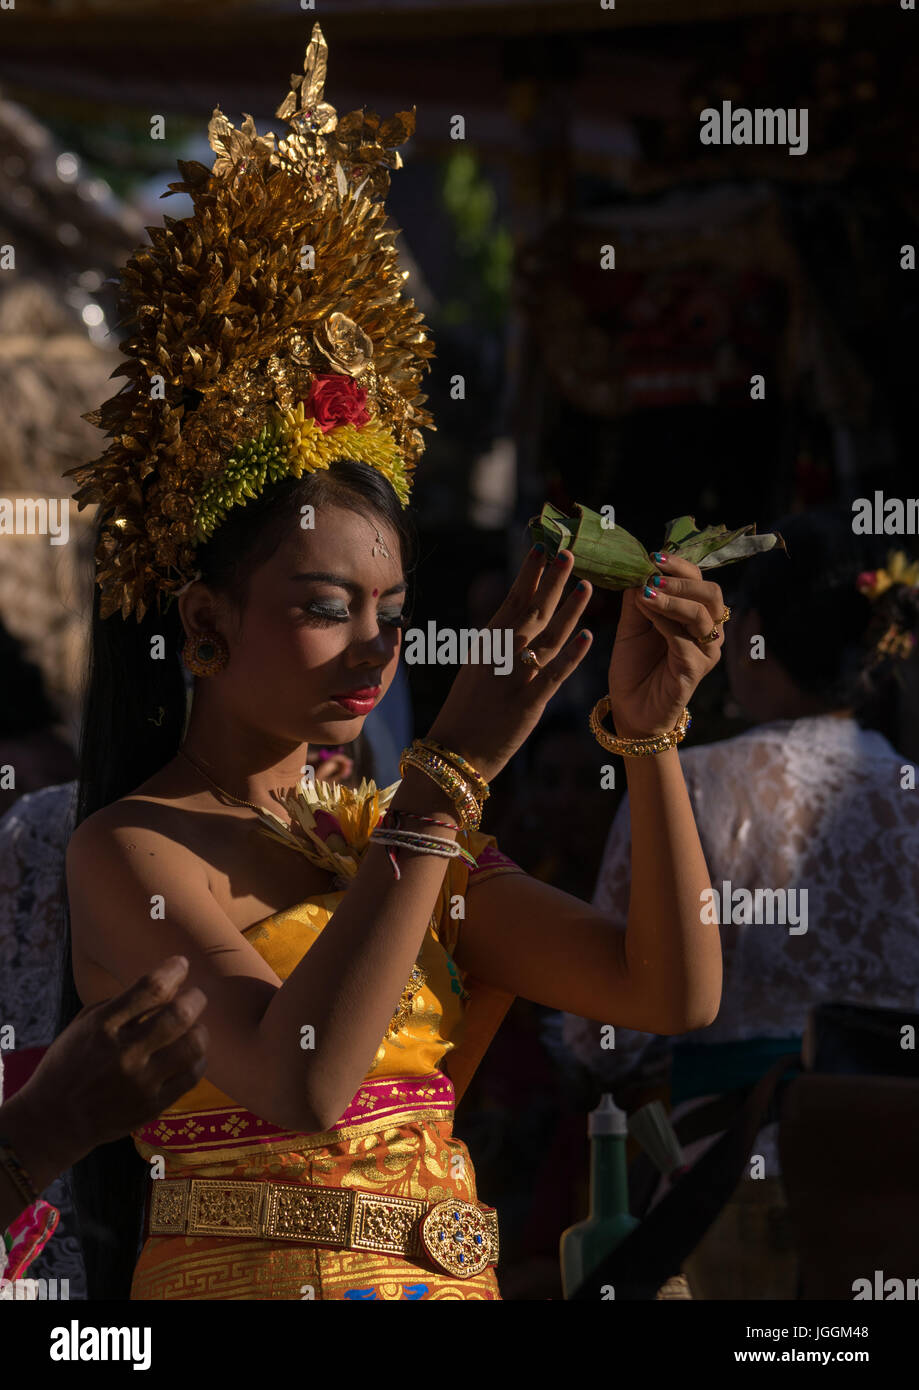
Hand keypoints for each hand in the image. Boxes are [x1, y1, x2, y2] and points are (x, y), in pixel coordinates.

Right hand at [9, 956, 207, 1179]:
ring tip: (195, 1028)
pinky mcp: (151, 1107)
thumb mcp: (86, 1024)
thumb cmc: (71, 1063)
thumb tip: (168, 985)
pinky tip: (190, 1056)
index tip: (181, 964)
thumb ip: (123, 1004)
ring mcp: (139, 1082)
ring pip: (192, 1047)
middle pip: (179, 1015)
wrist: (55, 1120)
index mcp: (102, 1026)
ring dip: (200, 1031)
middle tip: (196, 997)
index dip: (174, 970)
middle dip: (196, 998)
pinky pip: (191, 1077)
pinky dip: (197, 1060)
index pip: (151, 988)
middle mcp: (123, 1053)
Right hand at [425, 546, 592, 781]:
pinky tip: (589, 636)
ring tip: (586, 585)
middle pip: (532, 611)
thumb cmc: (465, 711)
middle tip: (568, 553)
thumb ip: (497, 644)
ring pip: (548, 637)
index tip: (542, 548)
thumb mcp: (476, 668)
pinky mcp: (528, 704)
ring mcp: (514, 679)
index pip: (511, 601)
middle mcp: (499, 657)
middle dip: (551, 581)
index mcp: (485, 644)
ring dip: (569, 610)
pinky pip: (554, 675)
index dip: (529, 574)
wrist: (455, 753)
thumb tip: (515, 616)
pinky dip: (572, 655)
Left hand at [608, 555, 725, 737]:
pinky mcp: (695, 671)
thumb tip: (639, 569)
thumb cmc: (635, 665)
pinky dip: (664, 623)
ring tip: (647, 593)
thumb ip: (638, 599)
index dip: (680, 566)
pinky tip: (646, 613)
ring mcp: (706, 652)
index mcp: (697, 615)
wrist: (631, 707)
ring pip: (701, 615)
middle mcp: (709, 632)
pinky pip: (684, 642)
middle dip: (682, 580)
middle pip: (711, 594)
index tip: (654, 556)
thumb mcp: (632, 625)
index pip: (699, 581)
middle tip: (654, 575)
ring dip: (673, 600)